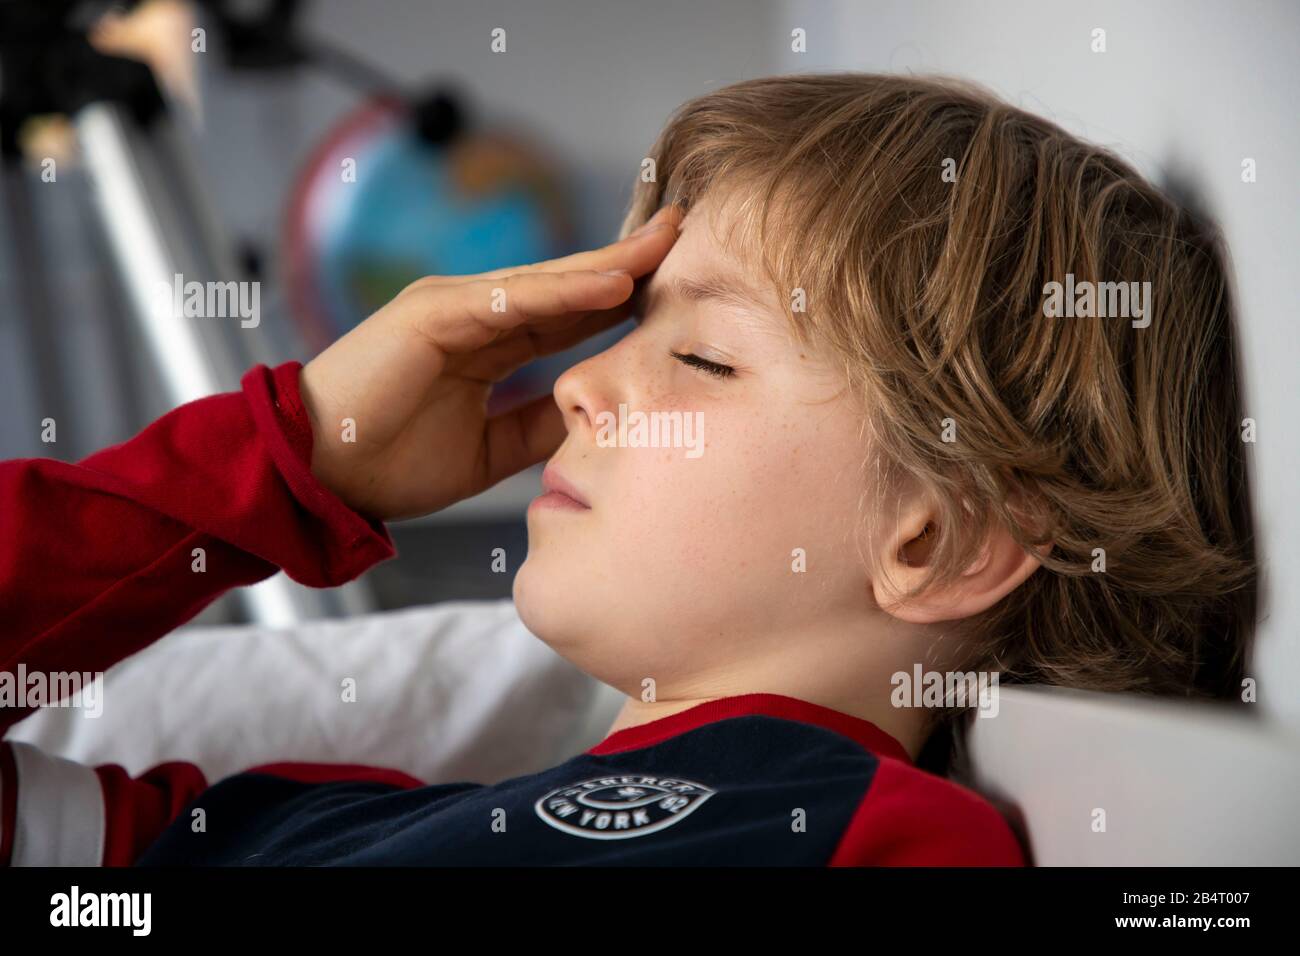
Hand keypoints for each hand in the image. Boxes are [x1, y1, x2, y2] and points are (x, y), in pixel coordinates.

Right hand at [298, 204, 682, 520]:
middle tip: (686, 236)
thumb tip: (593, 418)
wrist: (318, 474)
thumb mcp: (488, 450)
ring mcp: (455, 307)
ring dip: (610, 263)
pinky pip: (513, 299)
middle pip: (569, 286)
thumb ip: (536, 425)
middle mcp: (476, 315)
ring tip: (667, 243)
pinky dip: (565, 290)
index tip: (679, 291)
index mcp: (489, 345)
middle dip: (629, 263)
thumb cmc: (390, 462)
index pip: (570, 315)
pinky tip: (615, 282)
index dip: (623, 300)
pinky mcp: (434, 312)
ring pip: (549, 282)